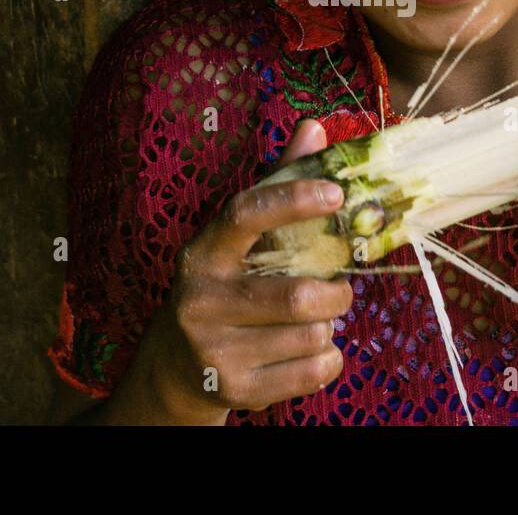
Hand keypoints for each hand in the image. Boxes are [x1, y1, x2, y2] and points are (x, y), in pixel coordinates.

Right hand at [140, 119, 351, 422]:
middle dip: (335, 292)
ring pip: (311, 335)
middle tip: (339, 288)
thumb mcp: (240, 240)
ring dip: (328, 326)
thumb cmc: (225, 287)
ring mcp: (214, 350)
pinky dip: (328, 359)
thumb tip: (313, 127)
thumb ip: (277, 184)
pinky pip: (313, 370)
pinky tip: (310, 350)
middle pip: (296, 294)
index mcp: (203, 253)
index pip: (245, 215)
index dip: (292, 200)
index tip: (336, 193)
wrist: (178, 369)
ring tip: (312, 321)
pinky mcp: (235, 390)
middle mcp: (201, 300)